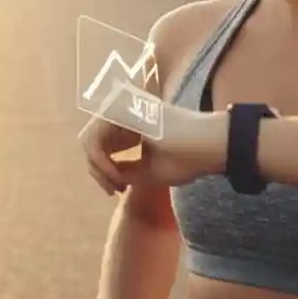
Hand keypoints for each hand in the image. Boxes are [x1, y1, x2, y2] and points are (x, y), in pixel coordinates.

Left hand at [78, 102, 227, 193]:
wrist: (208, 146)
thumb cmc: (187, 158)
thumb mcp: (148, 171)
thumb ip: (124, 170)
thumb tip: (104, 173)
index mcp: (132, 122)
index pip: (102, 144)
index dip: (103, 171)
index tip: (118, 190)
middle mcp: (124, 111)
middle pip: (91, 141)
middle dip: (97, 171)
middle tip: (113, 191)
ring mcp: (122, 107)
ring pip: (89, 140)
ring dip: (98, 168)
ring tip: (116, 185)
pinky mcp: (122, 111)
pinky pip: (95, 139)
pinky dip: (101, 162)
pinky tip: (116, 176)